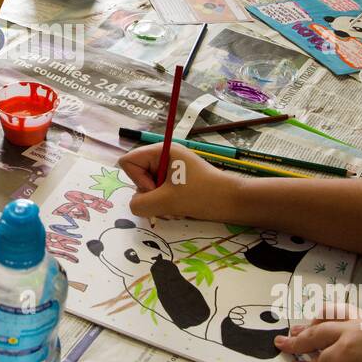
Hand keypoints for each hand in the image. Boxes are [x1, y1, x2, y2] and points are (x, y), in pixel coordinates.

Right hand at [118, 143, 233, 219]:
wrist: (233, 202)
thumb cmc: (202, 195)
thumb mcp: (167, 201)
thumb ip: (141, 204)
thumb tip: (135, 205)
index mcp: (161, 151)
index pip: (128, 162)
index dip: (137, 179)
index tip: (156, 189)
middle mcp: (164, 157)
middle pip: (138, 177)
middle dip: (150, 196)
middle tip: (168, 203)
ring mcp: (170, 170)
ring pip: (148, 189)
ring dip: (159, 204)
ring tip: (177, 209)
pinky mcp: (177, 182)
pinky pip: (159, 194)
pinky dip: (166, 205)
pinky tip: (180, 210)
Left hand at [273, 303, 361, 361]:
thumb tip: (354, 356)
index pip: (347, 312)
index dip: (328, 319)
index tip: (316, 323)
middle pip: (328, 317)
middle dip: (308, 325)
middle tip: (294, 333)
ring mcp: (355, 336)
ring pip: (317, 336)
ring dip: (298, 343)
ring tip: (284, 346)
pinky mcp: (344, 355)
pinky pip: (318, 361)